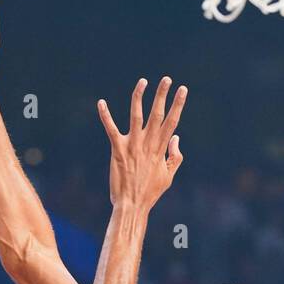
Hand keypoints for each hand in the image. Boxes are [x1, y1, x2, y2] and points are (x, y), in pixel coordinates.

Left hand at [98, 77, 187, 208]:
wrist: (131, 205)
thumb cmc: (149, 192)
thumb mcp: (169, 176)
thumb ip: (175, 157)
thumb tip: (176, 138)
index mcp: (160, 149)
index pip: (171, 122)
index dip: (178, 105)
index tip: (183, 90)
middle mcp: (147, 144)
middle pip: (157, 115)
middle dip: (163, 96)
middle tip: (167, 79)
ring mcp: (132, 146)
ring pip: (136, 117)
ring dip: (139, 98)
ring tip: (143, 82)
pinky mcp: (117, 150)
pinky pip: (111, 129)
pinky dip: (105, 116)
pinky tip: (101, 102)